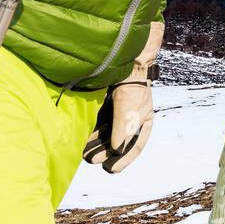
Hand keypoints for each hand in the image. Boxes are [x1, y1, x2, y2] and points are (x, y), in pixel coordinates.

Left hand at [83, 21, 162, 172]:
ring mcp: (115, 110)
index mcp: (144, 119)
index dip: (125, 159)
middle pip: (118, 141)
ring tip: (84, 153)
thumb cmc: (131, 78)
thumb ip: (124, 125)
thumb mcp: (130, 104)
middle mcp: (130, 117)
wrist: (121, 53)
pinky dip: (90, 132)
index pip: (137, 145)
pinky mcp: (102, 103)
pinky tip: (81, 138)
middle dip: (106, 152)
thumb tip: (116, 149)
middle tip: (92, 160)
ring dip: (96, 144)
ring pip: (105, 133)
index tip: (111, 170)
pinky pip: (97, 122)